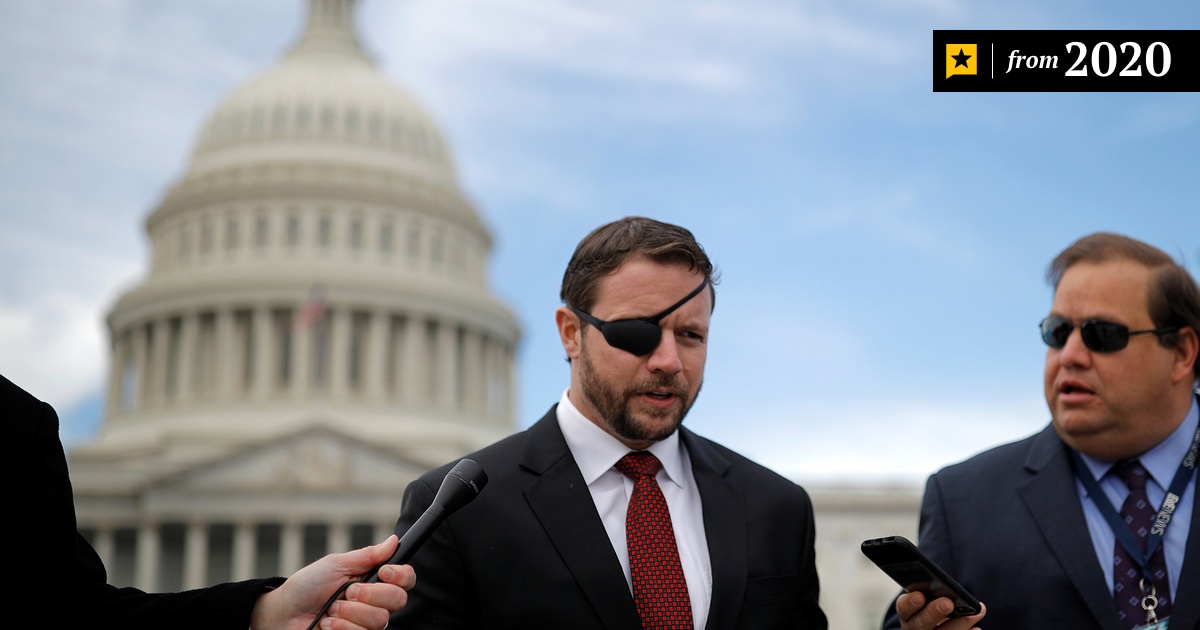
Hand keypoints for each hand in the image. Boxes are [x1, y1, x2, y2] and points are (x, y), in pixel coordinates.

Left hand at [250, 535, 415, 629]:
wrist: (284, 614)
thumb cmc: (306, 586)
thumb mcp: (336, 564)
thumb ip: (368, 555)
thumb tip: (393, 540)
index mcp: (373, 581)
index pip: (405, 579)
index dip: (401, 575)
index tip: (383, 572)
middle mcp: (374, 603)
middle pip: (398, 600)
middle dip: (370, 594)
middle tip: (347, 592)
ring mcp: (365, 623)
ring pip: (379, 619)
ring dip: (350, 612)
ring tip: (332, 609)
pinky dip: (342, 627)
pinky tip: (328, 624)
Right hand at [896, 591, 985, 629]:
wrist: (932, 626)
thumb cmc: (930, 606)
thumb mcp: (925, 598)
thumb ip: (931, 592)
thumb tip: (949, 587)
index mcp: (907, 613)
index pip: (903, 607)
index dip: (910, 602)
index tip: (920, 596)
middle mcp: (914, 628)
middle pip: (920, 623)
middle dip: (933, 613)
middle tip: (947, 603)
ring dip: (958, 624)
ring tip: (974, 615)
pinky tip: (977, 628)